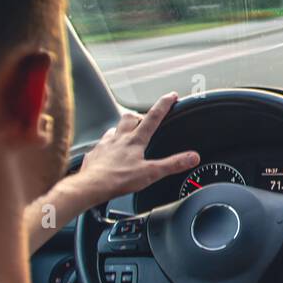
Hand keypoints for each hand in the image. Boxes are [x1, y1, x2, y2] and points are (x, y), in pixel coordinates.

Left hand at [74, 92, 199, 208]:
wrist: (90, 186)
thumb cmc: (117, 179)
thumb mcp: (151, 173)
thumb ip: (173, 164)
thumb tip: (192, 157)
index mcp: (135, 141)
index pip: (153, 117)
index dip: (164, 105)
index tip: (171, 96)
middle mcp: (119, 138)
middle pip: (129, 117)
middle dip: (139, 115)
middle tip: (144, 118)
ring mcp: (104, 145)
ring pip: (114, 129)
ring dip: (121, 129)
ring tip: (126, 134)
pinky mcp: (94, 154)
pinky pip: (100, 145)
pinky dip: (107, 145)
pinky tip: (108, 153)